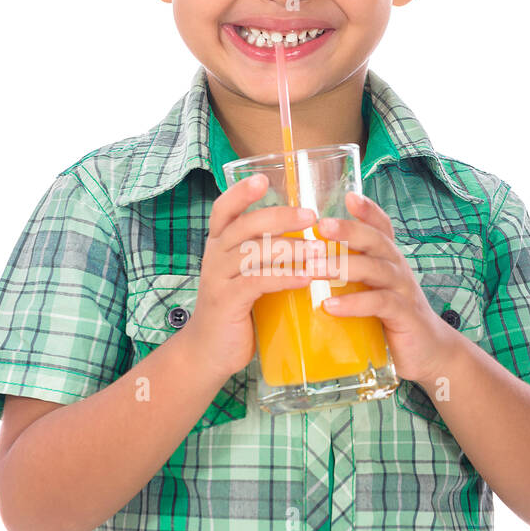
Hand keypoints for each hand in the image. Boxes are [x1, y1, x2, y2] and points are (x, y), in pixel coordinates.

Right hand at [184, 173, 317, 379]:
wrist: (209, 352)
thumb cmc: (236, 310)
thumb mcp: (246, 276)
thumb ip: (264, 256)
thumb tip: (308, 237)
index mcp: (219, 245)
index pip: (223, 210)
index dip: (241, 193)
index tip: (262, 179)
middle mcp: (215, 256)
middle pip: (245, 226)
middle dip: (280, 218)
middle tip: (312, 217)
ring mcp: (218, 279)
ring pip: (254, 253)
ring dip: (291, 250)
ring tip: (321, 251)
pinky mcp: (227, 302)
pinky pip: (257, 283)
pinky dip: (285, 278)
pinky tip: (306, 279)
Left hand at [313, 191, 460, 386]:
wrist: (428, 352)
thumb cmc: (389, 319)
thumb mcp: (370, 291)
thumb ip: (347, 276)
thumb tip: (302, 267)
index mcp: (387, 259)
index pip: (381, 227)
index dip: (368, 210)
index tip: (348, 196)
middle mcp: (397, 268)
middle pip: (375, 240)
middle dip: (348, 231)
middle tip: (320, 225)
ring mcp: (403, 290)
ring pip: (375, 269)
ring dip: (342, 266)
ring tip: (313, 268)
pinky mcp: (404, 316)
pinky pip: (379, 304)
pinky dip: (354, 303)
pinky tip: (330, 306)